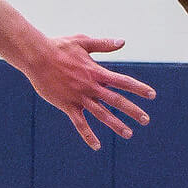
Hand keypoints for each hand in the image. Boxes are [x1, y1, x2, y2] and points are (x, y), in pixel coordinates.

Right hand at [23, 36, 154, 149]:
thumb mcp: (83, 42)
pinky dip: (88, 135)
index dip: (139, 88)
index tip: (152, 95)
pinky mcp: (67, 105)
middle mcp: (91, 86)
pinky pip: (79, 123)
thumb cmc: (59, 47)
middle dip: (133, 111)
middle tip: (146, 120)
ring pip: (101, 114)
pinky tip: (96, 146)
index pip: (123, 81)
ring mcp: (79, 97)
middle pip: (116, 101)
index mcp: (97, 72)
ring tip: (129, 134)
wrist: (35, 56)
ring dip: (116, 124)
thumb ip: (104, 44)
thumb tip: (123, 42)